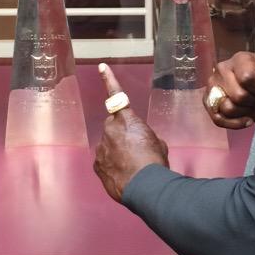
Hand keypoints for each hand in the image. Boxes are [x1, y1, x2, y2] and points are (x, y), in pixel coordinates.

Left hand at [93, 63, 168, 202]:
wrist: (146, 187)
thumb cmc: (155, 162)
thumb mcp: (158, 142)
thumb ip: (145, 135)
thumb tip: (139, 142)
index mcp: (127, 120)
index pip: (116, 95)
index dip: (109, 80)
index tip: (102, 67)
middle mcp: (111, 129)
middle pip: (114, 126)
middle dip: (121, 133)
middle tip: (136, 149)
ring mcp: (101, 148)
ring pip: (108, 144)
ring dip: (117, 151)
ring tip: (132, 166)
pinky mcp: (97, 164)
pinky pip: (104, 160)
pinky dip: (112, 165)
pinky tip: (124, 175)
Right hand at [203, 52, 254, 129]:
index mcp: (240, 59)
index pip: (247, 78)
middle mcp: (222, 69)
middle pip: (238, 96)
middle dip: (252, 102)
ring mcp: (213, 85)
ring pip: (227, 108)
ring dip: (244, 112)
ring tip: (252, 106)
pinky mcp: (208, 101)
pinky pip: (218, 119)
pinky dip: (234, 123)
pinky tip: (246, 120)